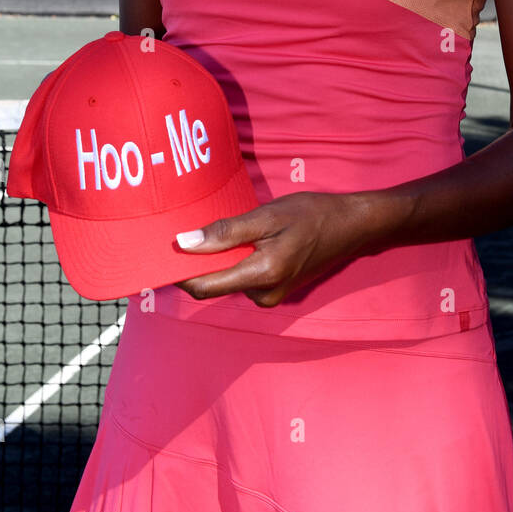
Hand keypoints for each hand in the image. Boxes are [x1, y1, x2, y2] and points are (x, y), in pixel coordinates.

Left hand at [173, 190, 382, 308]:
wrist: (349, 227)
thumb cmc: (310, 215)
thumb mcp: (266, 216)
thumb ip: (225, 233)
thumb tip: (184, 244)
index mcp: (261, 276)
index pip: (203, 287)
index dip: (179, 272)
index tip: (162, 252)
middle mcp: (263, 295)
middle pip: (213, 285)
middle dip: (200, 261)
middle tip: (192, 229)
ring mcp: (270, 296)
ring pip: (227, 280)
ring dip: (220, 259)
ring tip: (228, 230)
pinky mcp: (274, 291)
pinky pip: (242, 278)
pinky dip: (236, 261)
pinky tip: (245, 239)